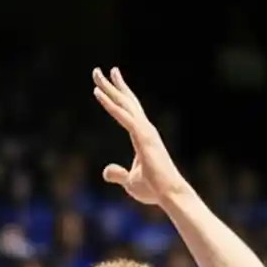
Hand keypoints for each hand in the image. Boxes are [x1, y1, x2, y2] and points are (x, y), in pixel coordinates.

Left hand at [91, 67, 189, 205]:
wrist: (169, 195)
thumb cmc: (153, 189)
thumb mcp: (129, 181)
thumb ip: (118, 174)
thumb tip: (106, 171)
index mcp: (142, 136)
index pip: (128, 111)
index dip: (117, 96)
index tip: (106, 83)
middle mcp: (145, 129)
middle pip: (126, 102)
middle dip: (112, 85)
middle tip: (99, 71)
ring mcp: (145, 131)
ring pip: (124, 104)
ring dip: (109, 88)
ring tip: (97, 73)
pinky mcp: (143, 136)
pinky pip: (123, 116)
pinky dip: (110, 104)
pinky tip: (98, 93)